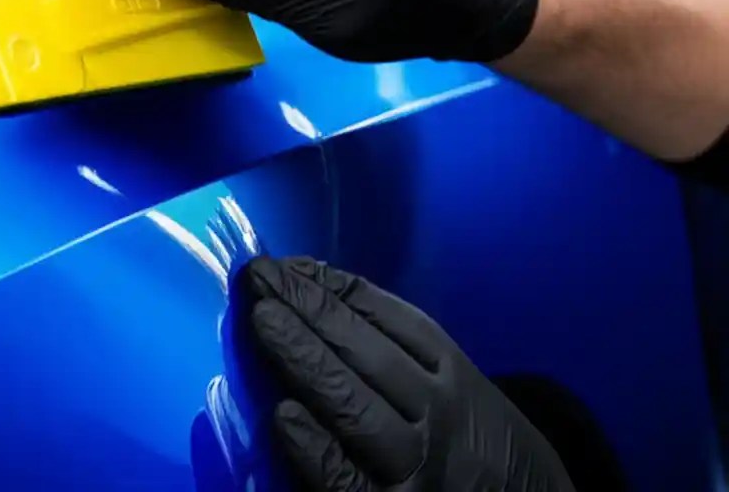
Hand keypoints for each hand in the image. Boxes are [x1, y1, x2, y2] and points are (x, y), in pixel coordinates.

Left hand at [240, 256, 574, 490]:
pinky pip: (349, 480)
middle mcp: (439, 413)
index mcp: (454, 374)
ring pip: (355, 406)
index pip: (391, 322)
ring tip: (263, 320)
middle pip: (367, 354)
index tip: (286, 265)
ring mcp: (418, 465)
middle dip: (310, 312)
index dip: (333, 291)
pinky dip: (318, 448)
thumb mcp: (459, 384)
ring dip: (305, 359)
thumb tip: (323, 288)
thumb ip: (400, 344)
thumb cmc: (476, 442)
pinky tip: (284, 416)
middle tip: (260, 279)